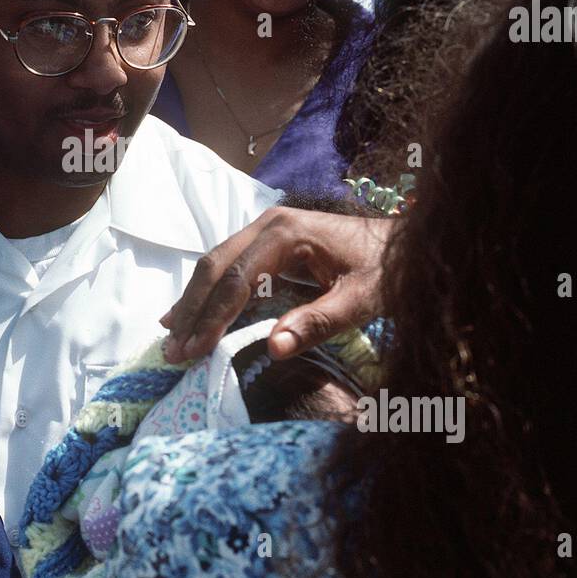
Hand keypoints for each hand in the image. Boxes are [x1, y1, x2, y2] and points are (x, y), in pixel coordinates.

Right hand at [160, 206, 392, 363]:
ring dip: (193, 302)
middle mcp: (267, 225)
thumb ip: (319, 323)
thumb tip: (273, 349)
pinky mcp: (268, 242)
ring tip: (172, 337)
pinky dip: (207, 292)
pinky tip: (189, 313)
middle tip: (173, 350)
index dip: (212, 319)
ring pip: (215, 265)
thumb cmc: (386, 270)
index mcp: (285, 234)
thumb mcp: (361, 300)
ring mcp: (265, 230)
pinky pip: (228, 266)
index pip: (236, 281)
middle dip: (191, 311)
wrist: (404, 240)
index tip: (193, 351)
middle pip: (215, 268)